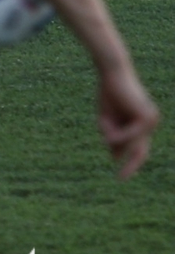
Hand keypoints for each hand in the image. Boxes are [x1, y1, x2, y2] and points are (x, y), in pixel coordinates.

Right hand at [97, 64, 159, 178]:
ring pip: (130, 141)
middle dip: (130, 165)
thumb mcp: (108, 120)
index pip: (139, 149)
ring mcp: (151, 121)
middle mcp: (150, 124)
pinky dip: (118, 134)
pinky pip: (130, 135)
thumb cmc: (109, 93)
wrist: (112, 74)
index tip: (121, 176)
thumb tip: (115, 155)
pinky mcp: (146, 118)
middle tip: (121, 179)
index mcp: (142, 124)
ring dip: (112, 135)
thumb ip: (113, 136)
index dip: (131, 163)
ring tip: (102, 119)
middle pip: (139, 150)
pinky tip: (107, 130)